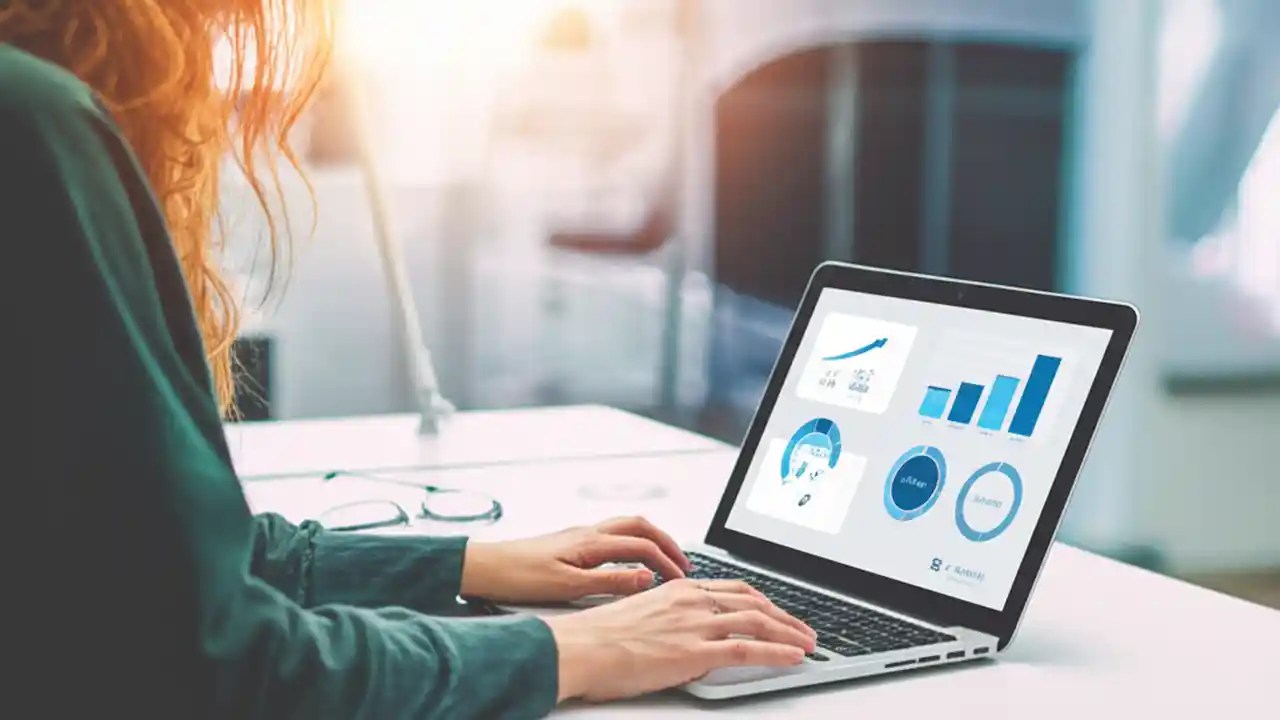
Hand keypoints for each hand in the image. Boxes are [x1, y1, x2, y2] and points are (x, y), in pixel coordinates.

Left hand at [460, 516, 693, 603]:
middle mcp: (588, 533)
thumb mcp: (569, 587)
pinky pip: (611, 535)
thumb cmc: (518, 576)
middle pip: (639, 526)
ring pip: (625, 527)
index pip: (642, 546)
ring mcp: (579, 535)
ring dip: (649, 539)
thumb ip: (610, 583)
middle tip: (683, 562)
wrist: (484, 568)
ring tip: (663, 558)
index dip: (666, 562)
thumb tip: (646, 578)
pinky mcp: (570, 542)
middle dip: (666, 541)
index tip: (680, 579)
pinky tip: (629, 560)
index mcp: (591, 542)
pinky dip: (631, 542)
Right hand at [545, 579, 816, 701]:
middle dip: (785, 616)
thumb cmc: (600, 639)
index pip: (734, 589)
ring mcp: (695, 624)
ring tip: (808, 644)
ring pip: (757, 622)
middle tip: (804, 630)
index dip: (764, 601)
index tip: (779, 612)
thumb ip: (674, 623)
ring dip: (790, 633)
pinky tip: (794, 657)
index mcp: (678, 589)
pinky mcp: (695, 652)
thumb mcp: (643, 619)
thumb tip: (693, 645)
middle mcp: (691, 600)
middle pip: (753, 602)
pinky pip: (748, 650)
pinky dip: (777, 652)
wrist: (579, 649)